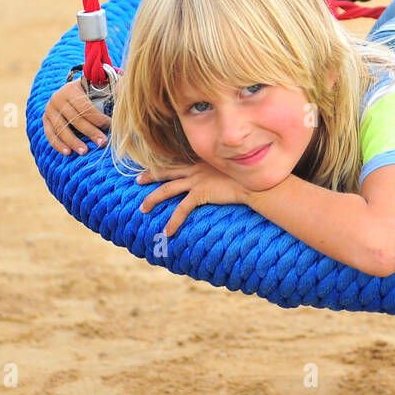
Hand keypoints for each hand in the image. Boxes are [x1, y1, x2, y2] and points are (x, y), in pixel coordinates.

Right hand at [43, 78, 111, 154]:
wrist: (74, 92)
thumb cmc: (92, 91)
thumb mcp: (100, 86)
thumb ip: (112, 89)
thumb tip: (123, 94)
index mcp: (70, 89)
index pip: (85, 107)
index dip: (98, 118)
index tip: (111, 126)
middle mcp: (57, 98)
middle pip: (74, 118)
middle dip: (90, 132)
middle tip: (102, 143)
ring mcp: (49, 109)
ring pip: (61, 128)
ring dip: (73, 141)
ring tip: (85, 151)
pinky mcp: (45, 120)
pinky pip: (50, 134)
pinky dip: (58, 144)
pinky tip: (68, 152)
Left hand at [137, 162, 252, 237]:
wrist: (256, 182)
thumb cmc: (249, 177)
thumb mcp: (233, 170)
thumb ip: (223, 172)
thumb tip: (223, 178)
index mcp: (203, 162)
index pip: (179, 162)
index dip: (166, 165)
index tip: (155, 167)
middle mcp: (197, 169)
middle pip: (167, 172)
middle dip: (151, 176)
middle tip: (138, 180)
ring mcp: (197, 180)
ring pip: (167, 190)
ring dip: (152, 199)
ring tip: (143, 209)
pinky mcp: (201, 193)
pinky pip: (181, 210)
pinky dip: (173, 221)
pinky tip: (167, 232)